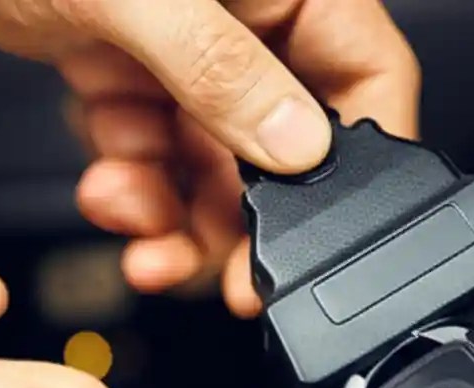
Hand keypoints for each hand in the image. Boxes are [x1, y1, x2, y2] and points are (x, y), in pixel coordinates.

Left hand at [0, 0, 420, 314]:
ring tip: (141, 237)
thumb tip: (300, 143)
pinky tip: (109, 184)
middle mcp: (243, 17)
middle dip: (244, 214)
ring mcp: (183, 49)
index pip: (365, 72)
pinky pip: (152, 152)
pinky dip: (131, 183)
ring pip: (211, 162)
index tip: (322, 236)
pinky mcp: (129, 73)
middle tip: (225, 276)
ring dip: (177, 213)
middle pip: (282, 141)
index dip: (354, 160)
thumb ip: (223, 72)